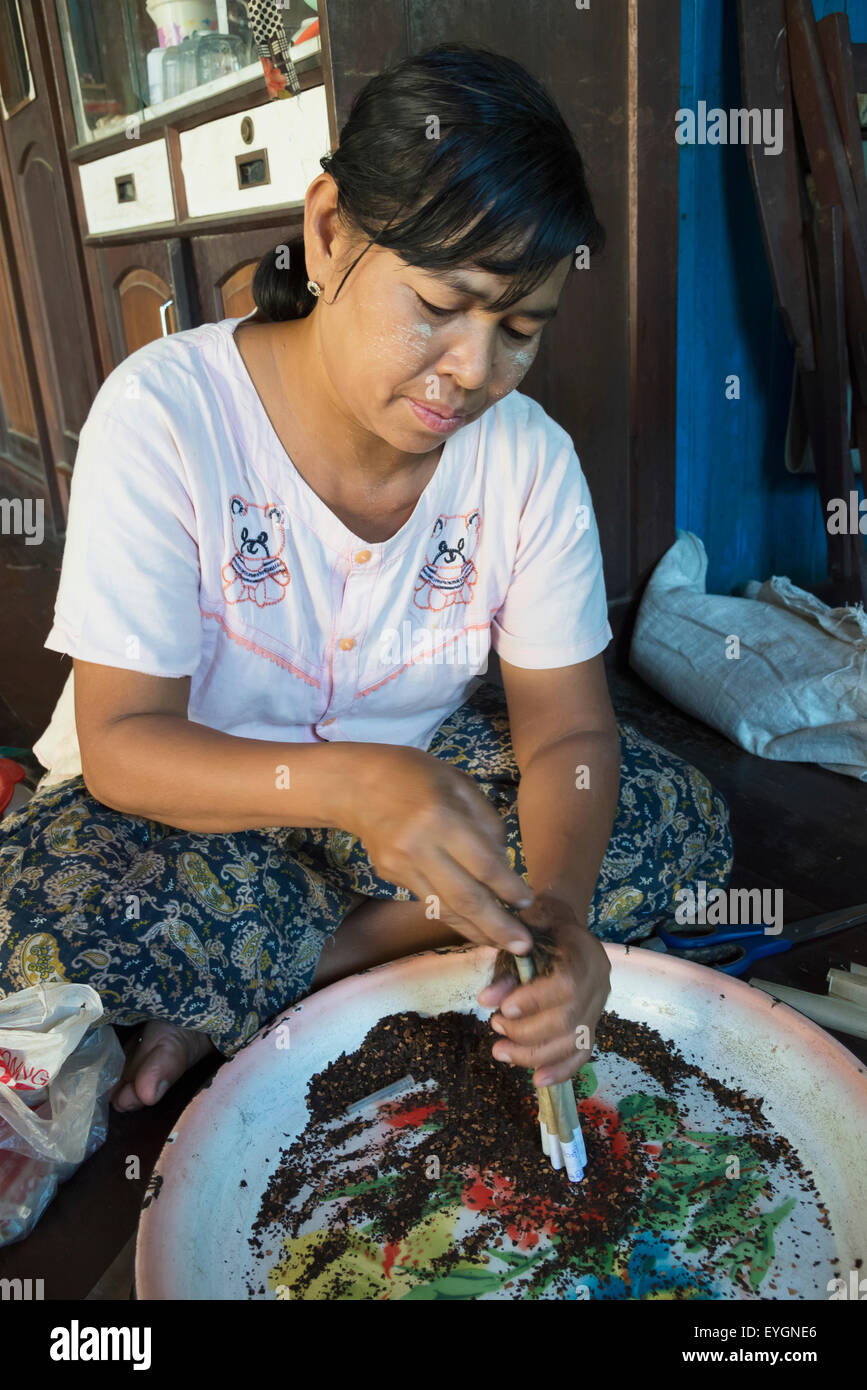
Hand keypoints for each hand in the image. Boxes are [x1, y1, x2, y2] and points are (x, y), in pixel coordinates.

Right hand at [341, 744, 534, 952]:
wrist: (357, 783)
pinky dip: (453, 915)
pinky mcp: (390, 877)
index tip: (529, 904)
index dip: (509, 890)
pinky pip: (429, 900)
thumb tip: (504, 868)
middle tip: (523, 947)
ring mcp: (401, 867)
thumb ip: (487, 825)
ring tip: (501, 944)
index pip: (484, 866)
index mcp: (442, 819)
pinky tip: (472, 923)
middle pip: (466, 899)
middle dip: (498, 927)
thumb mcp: (461, 784)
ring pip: (445, 909)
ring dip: (476, 930)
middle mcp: (420, 848)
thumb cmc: (417, 775)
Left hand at [476, 892, 610, 1085]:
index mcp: (583, 951)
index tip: (503, 1010)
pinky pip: (583, 1053)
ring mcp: (599, 1005)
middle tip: (495, 1027)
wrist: (564, 927)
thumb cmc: (540, 927)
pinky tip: (537, 1080)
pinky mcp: (594, 1024)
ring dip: (535, 1055)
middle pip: (569, 1019)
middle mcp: (599, 980)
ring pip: (574, 1042)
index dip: (534, 1001)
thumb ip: (507, 964)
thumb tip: (486, 1000)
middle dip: (527, 1032)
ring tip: (501, 1052)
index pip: (566, 983)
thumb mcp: (522, 933)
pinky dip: (561, 1070)